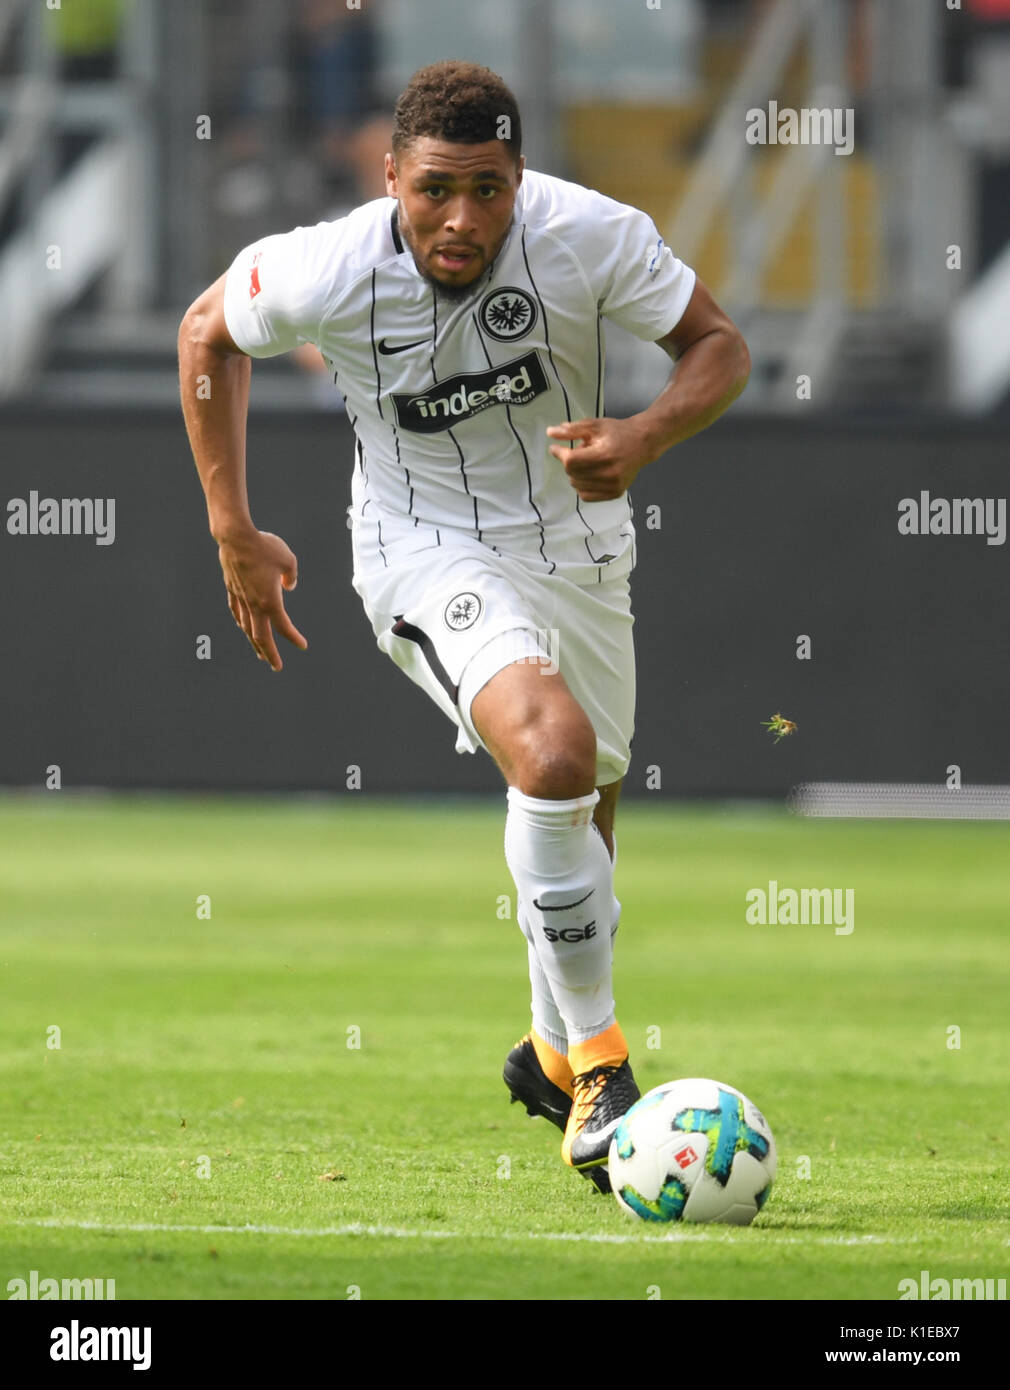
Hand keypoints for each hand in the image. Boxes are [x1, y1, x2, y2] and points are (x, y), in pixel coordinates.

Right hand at [217, 528, 307, 670]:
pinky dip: (242, 622)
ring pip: (247, 628)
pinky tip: (243, 626)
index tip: (303, 645)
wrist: (236, 537)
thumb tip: (290, 586)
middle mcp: (254, 604)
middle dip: (270, 654)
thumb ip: (292, 576)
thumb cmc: (264, 547)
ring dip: (255, 643)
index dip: (294, 638)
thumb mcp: (288, 560)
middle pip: (261, 637)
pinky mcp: (231, 589)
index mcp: (270, 601)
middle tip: (277, 667)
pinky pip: (237, 612)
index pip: (284, 627)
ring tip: (261, 653)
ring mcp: (240, 598)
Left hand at [545, 416, 653, 501]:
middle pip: (572, 473)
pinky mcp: (615, 493)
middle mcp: (610, 474)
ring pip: (577, 486)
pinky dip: (583, 486)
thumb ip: (572, 430)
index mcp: (605, 454)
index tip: (556, 448)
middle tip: (580, 452)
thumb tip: (550, 433)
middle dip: (570, 462)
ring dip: (576, 474)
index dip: (560, 454)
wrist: (642, 443)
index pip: (571, 461)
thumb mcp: (594, 426)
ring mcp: (613, 486)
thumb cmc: (618, 432)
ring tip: (588, 462)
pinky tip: (590, 474)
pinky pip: (586, 496)